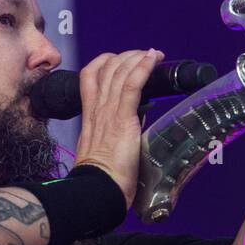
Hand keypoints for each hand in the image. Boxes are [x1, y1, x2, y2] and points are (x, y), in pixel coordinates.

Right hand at [74, 48, 164, 207]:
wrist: (98, 190)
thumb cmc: (101, 179)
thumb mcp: (101, 150)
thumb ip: (113, 136)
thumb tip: (131, 129)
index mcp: (90, 116)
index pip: (91, 76)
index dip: (105, 62)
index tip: (120, 60)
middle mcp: (97, 109)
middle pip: (107, 68)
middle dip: (127, 56)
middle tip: (145, 56)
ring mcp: (108, 112)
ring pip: (120, 72)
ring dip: (138, 58)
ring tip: (153, 54)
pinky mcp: (123, 119)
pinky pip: (132, 85)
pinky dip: (143, 68)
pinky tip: (153, 60)